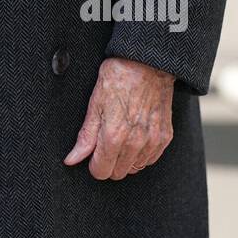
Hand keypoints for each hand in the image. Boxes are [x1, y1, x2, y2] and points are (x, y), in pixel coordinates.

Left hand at [63, 58, 174, 179]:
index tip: (94, 152)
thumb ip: (85, 137)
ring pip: (134, 168)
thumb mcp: (94, 105)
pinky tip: (135, 136)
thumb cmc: (118, 79)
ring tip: (122, 135)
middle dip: (109, 161)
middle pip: (117, 173)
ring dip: (126, 158)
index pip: (101, 172)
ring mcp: (152, 141)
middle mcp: (135, 143)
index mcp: (114, 136)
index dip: (94, 163)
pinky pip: (150, 159)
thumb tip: (72, 159)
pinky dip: (141, 153)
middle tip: (106, 140)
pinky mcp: (164, 137)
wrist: (146, 64)